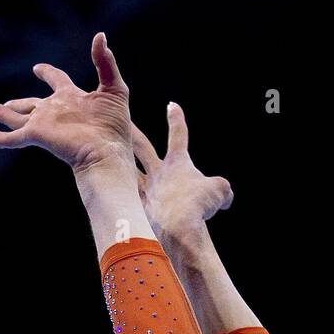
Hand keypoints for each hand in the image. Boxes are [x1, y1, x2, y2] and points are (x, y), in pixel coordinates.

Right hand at [0, 32, 135, 173]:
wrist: (107, 153)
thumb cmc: (114, 127)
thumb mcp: (114, 88)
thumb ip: (105, 62)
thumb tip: (100, 36)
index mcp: (72, 97)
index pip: (57, 80)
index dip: (48, 73)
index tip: (38, 69)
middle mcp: (56, 110)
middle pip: (33, 103)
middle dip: (20, 103)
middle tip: (6, 104)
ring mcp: (45, 122)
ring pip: (19, 117)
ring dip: (7, 114)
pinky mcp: (37, 134)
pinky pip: (13, 136)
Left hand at [130, 102, 233, 240]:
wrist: (178, 228)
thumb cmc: (199, 205)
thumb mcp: (220, 193)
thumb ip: (222, 190)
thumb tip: (225, 198)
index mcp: (177, 162)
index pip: (178, 135)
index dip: (176, 119)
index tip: (171, 105)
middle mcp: (158, 173)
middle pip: (142, 147)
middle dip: (134, 132)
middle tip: (122, 120)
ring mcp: (146, 191)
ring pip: (129, 172)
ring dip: (119, 163)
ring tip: (108, 159)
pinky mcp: (138, 211)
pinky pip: (129, 203)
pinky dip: (125, 203)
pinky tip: (118, 205)